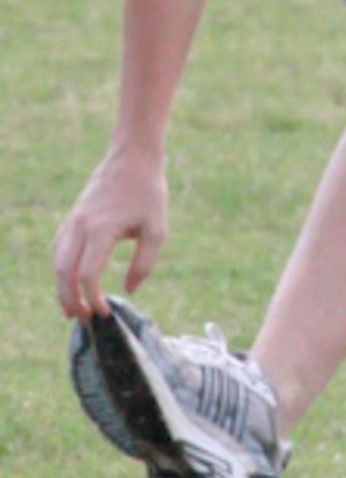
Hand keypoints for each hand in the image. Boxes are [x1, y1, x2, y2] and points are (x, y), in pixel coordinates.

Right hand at [52, 143, 167, 318]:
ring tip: (72, 307)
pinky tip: (70, 282)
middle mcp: (81, 225)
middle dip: (69, 299)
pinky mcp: (72, 217)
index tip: (104, 311)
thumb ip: (144, 262)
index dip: (92, 297)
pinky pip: (59, 248)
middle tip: (82, 318)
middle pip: (63, 271)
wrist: (132, 159)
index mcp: (102, 229)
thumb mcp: (157, 229)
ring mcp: (73, 220)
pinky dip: (61, 268)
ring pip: (56, 260)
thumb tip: (128, 289)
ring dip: (61, 286)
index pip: (87, 274)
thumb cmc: (148, 194)